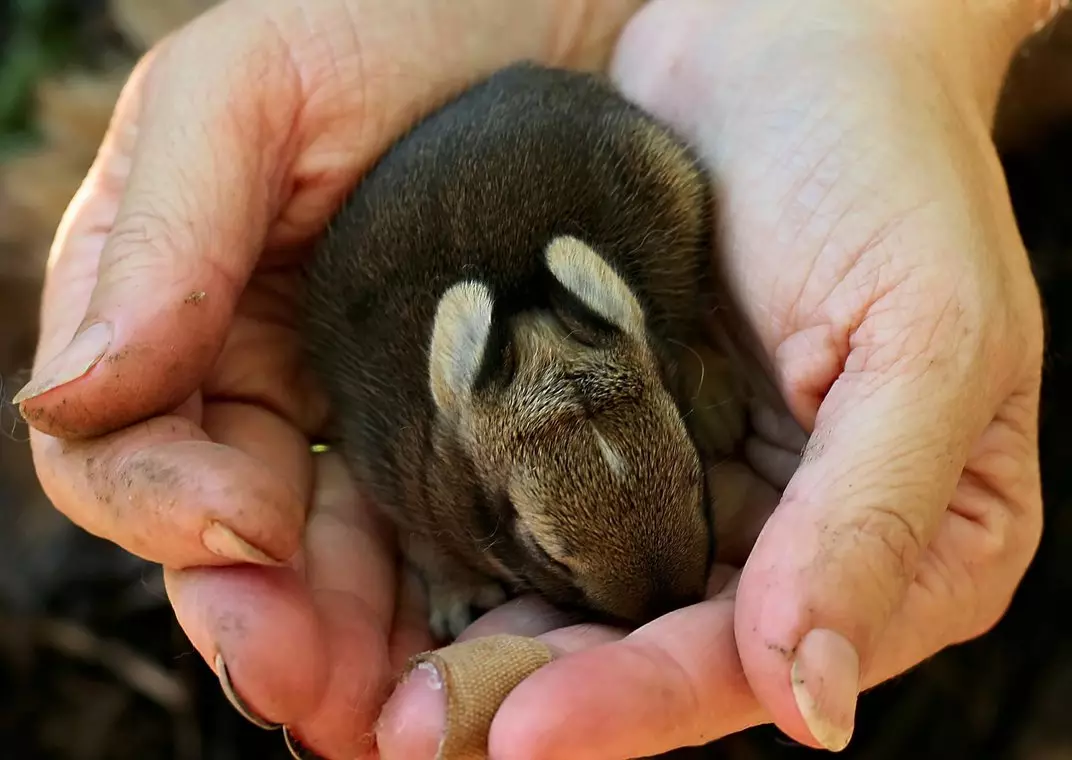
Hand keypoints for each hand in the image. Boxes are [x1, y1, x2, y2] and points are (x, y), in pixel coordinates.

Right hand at [14, 0, 643, 755]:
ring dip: (375, 661)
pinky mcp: (493, 445)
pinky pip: (466, 553)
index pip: (136, 459)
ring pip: (356, 582)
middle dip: (283, 637)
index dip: (172, 514)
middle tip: (331, 701)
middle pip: (251, 558)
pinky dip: (472, 616)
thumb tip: (70, 393)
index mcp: (195, 327)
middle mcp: (279, 398)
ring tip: (422, 723)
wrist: (567, 24)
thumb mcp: (250, 92)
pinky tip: (504, 657)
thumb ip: (156, 234)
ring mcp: (386, 431)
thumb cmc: (402, 28)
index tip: (248, 525)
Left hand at [378, 1, 1052, 756]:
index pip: (758, 658)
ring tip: (383, 696)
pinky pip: (548, 510)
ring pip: (591, 601)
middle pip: (659, 653)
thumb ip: (874, 522)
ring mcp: (702, 489)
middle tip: (410, 737)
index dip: (642, 706)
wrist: (791, 39)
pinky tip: (400, 590)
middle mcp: (795, 542)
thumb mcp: (927, 338)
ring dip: (490, 649)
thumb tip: (813, 706)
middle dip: (537, 698)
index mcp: (906, 552)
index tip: (521, 740)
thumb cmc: (887, 167)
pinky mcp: (624, 430)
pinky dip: (481, 553)